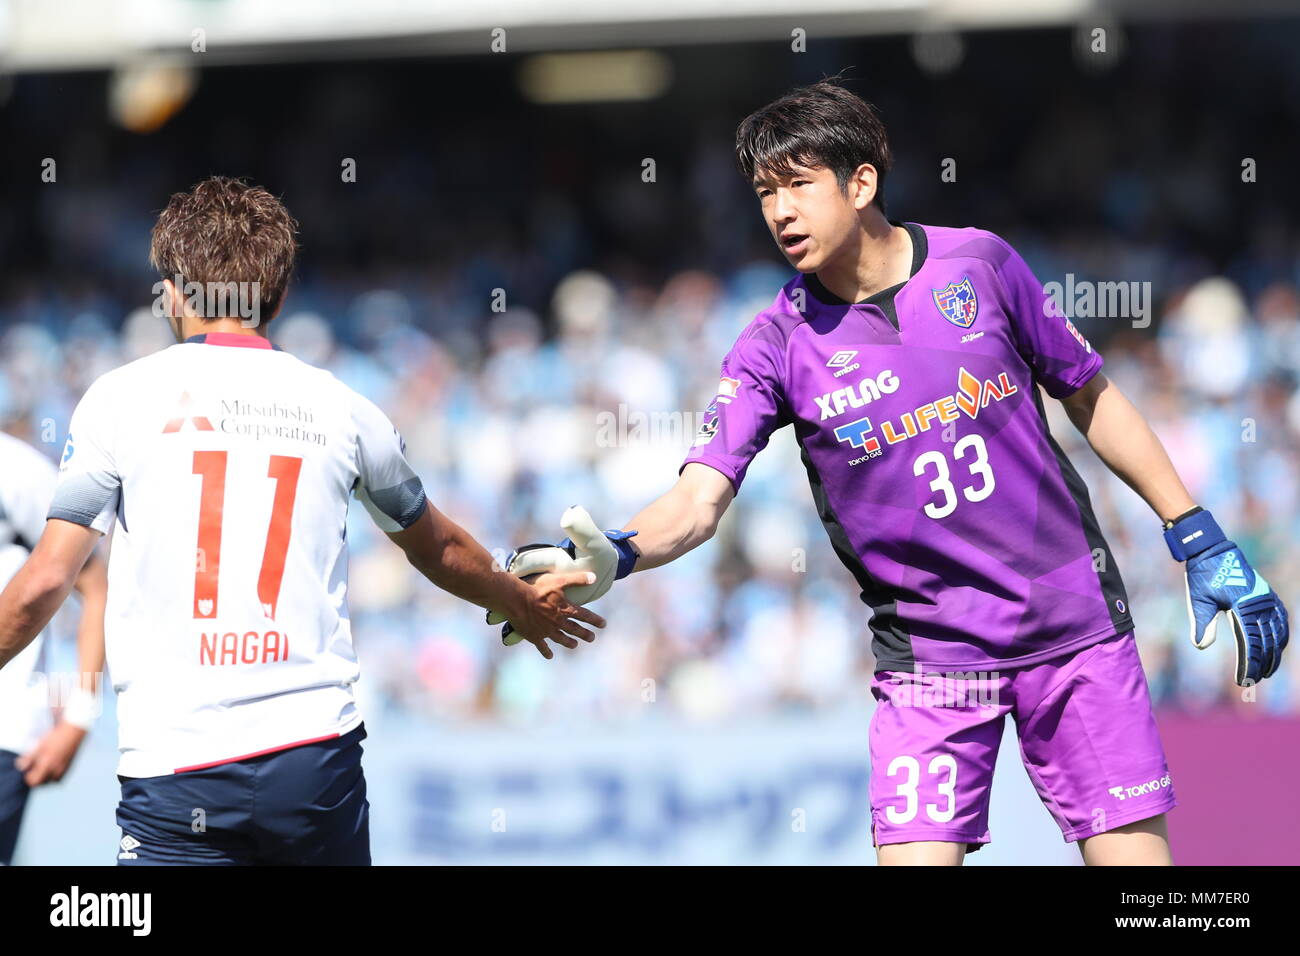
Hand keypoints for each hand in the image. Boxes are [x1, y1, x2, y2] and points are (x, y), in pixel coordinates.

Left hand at [15, 721, 86, 786]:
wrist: (73, 732)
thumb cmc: (56, 737)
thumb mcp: (40, 746)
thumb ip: (29, 758)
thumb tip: (21, 767)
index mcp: (47, 765)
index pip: (34, 781)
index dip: (28, 777)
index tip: (28, 770)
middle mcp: (56, 770)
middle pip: (42, 783)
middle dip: (37, 777)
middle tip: (35, 767)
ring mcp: (64, 770)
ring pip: (51, 781)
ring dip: (46, 777)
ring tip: (44, 767)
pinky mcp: (69, 768)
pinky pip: (59, 778)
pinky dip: (54, 776)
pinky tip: (52, 767)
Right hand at [488, 506, 635, 645]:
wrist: (517, 601)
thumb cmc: (538, 590)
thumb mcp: (559, 580)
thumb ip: (577, 579)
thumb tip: (594, 577)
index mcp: (565, 609)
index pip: (584, 616)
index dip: (595, 620)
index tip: (603, 624)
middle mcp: (558, 622)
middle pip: (575, 629)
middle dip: (585, 634)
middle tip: (592, 638)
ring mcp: (547, 631)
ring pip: (561, 639)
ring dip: (569, 642)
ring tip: (575, 645)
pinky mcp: (535, 636)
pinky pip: (542, 646)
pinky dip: (546, 651)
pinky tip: (550, 656)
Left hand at [1166, 508, 1289, 685]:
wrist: (1213, 550)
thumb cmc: (1203, 575)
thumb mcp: (1199, 600)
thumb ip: (1202, 624)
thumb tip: (1201, 647)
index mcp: (1243, 607)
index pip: (1249, 644)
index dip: (1249, 665)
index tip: (1244, 681)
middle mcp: (1259, 604)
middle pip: (1266, 642)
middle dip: (1262, 664)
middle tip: (1254, 681)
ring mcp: (1266, 599)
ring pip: (1277, 632)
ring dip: (1274, 652)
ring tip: (1268, 670)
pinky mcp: (1266, 594)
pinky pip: (1280, 618)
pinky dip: (1281, 634)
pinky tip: (1279, 644)